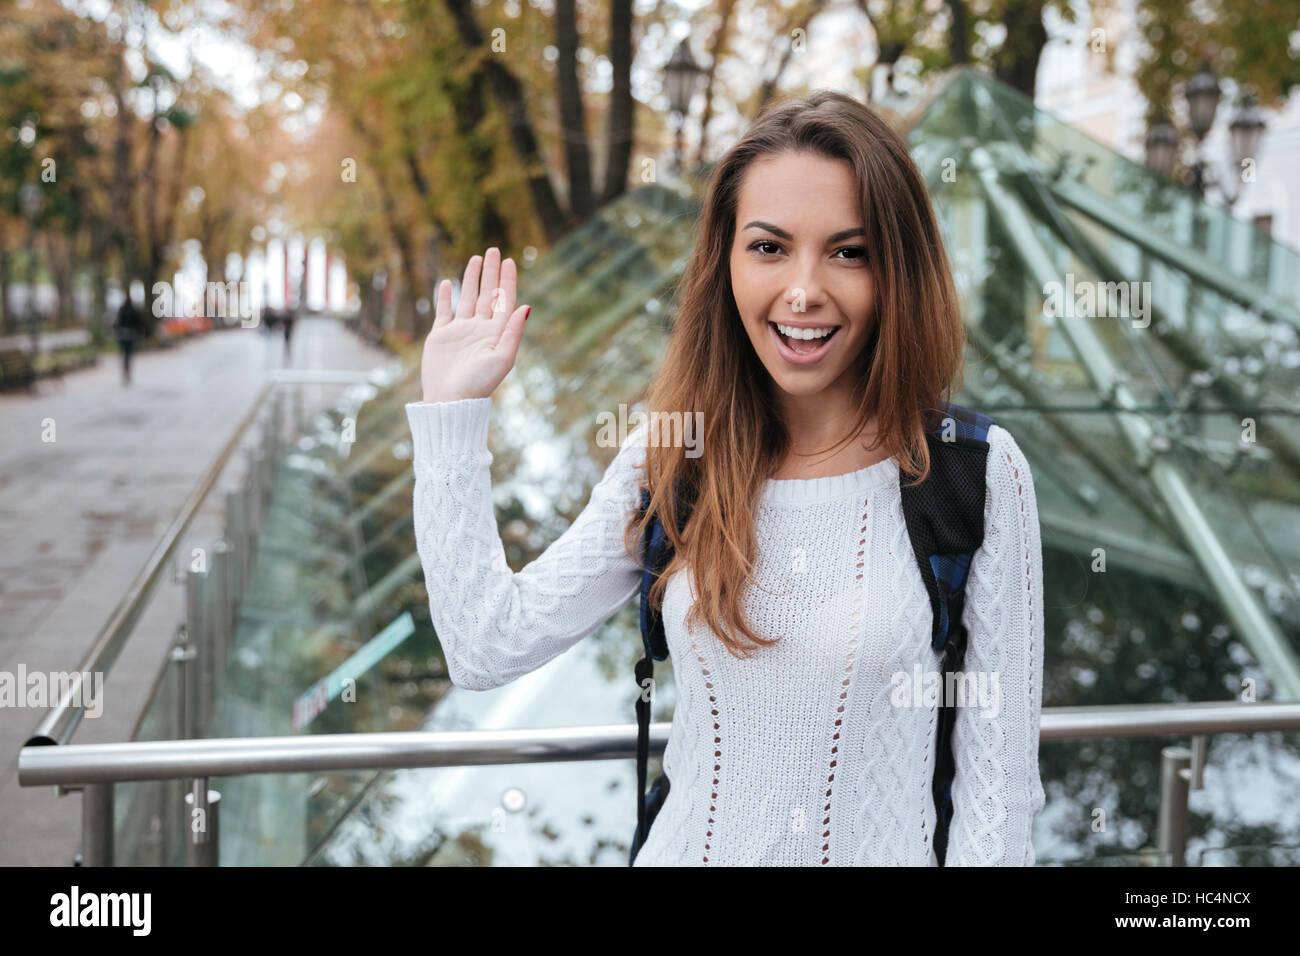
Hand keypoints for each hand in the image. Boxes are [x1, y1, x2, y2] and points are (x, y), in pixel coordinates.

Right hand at [420, 246, 529, 402]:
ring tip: (475, 259)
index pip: (505, 300)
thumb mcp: (502, 357)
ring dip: (472, 279)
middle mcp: (480, 329)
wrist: (450, 399)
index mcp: (496, 333)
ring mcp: (461, 331)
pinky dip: (446, 296)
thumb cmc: (479, 383)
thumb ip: (513, 332)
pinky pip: (444, 311)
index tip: (510, 261)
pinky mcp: (442, 335)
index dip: (508, 280)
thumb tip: (526, 307)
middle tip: (493, 250)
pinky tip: (448, 282)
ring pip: (468, 298)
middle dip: (491, 272)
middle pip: (487, 294)